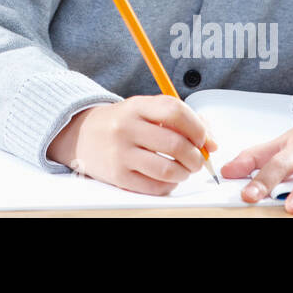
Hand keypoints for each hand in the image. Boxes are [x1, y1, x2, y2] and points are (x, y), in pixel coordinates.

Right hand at [45, 96, 218, 194]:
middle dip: (196, 156)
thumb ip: (178, 118)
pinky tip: (168, 179)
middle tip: (198, 160)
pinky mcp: (118, 175)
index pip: (175, 112)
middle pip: (176, 144)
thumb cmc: (122, 122)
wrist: (81, 134)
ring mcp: (121, 153)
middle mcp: (126, 127)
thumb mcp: (144, 109)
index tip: (204, 139)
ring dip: (185, 173)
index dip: (198, 128)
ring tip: (184, 170)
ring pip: (167, 169)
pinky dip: (169, 186)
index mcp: (136, 106)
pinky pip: (154, 186)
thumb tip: (211, 141)